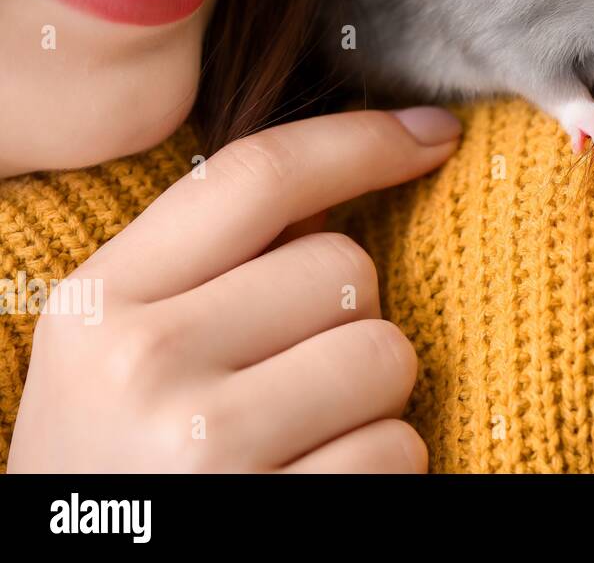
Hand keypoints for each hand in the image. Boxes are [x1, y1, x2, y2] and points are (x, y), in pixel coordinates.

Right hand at [7, 107, 459, 472]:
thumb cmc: (117, 465)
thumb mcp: (116, 354)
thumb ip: (208, 268)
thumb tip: (343, 179)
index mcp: (99, 304)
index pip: (257, 175)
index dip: (361, 141)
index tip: (435, 133)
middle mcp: (145, 366)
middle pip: (345, 267)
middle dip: (345, 316)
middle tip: (286, 380)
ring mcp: (211, 450)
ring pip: (386, 356)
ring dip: (370, 399)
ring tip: (297, 441)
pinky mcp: (280, 520)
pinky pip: (398, 451)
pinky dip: (379, 471)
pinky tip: (311, 489)